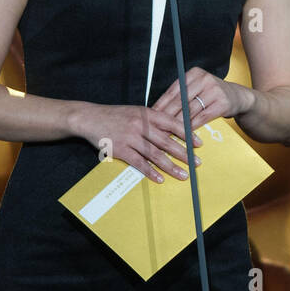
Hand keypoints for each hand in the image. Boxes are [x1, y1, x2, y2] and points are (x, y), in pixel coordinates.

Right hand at [71, 103, 200, 182]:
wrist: (90, 118)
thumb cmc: (116, 115)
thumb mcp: (137, 112)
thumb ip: (153, 120)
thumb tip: (174, 131)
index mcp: (147, 114)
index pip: (173, 123)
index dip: (188, 134)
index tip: (199, 144)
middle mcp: (141, 125)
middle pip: (167, 141)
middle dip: (184, 153)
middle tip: (197, 163)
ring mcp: (130, 138)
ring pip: (155, 154)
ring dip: (171, 166)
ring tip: (183, 174)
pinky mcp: (120, 150)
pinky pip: (139, 163)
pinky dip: (150, 172)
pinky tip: (160, 179)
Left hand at [150, 67, 256, 132]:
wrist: (238, 97)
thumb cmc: (211, 95)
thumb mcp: (197, 89)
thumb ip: (180, 96)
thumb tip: (157, 111)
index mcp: (194, 73)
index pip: (173, 90)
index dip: (161, 104)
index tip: (151, 116)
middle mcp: (204, 79)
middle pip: (180, 100)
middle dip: (167, 116)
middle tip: (156, 128)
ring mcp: (214, 90)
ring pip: (190, 110)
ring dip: (178, 124)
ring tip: (168, 133)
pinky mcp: (222, 103)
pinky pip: (202, 117)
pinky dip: (192, 127)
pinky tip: (185, 134)